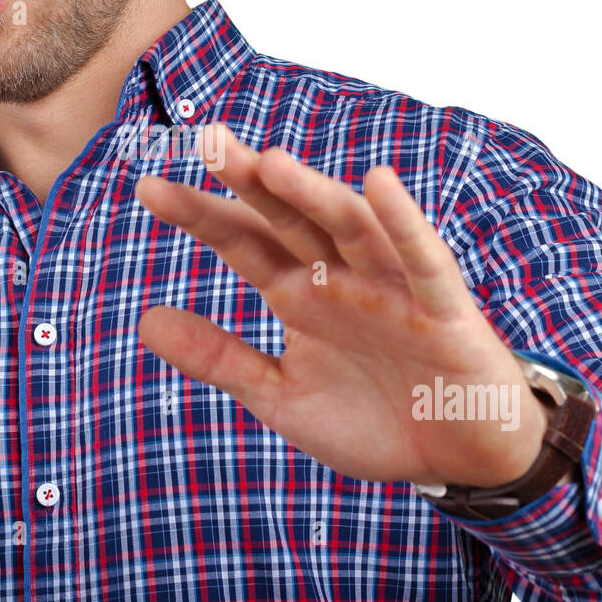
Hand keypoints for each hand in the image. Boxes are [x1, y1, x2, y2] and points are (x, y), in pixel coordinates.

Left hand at [134, 126, 546, 487]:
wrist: (458, 461)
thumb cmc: (373, 419)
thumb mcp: (281, 396)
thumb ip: (220, 358)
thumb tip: (143, 320)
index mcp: (300, 294)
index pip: (244, 242)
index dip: (200, 215)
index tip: (148, 187)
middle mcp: (341, 278)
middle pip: (290, 218)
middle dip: (250, 181)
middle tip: (205, 140)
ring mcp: (392, 288)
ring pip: (349, 229)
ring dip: (314, 194)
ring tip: (272, 161)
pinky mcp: (444, 311)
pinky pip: (424, 262)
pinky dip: (404, 225)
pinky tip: (379, 185)